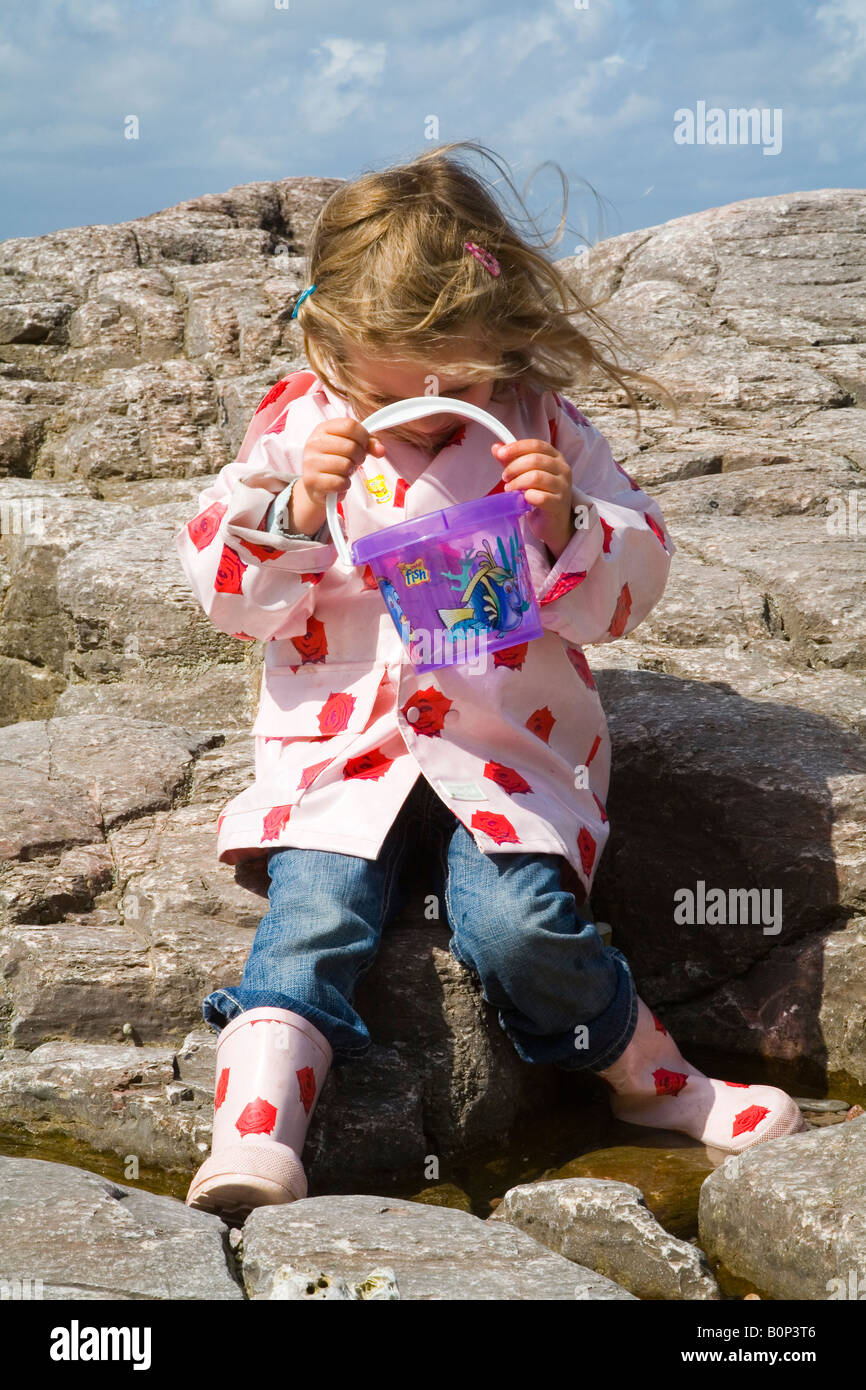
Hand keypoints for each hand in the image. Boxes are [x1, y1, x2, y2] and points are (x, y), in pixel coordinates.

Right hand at [294, 418, 385, 534]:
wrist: (316, 485)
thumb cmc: (335, 462)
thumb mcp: (350, 446)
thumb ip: (368, 444)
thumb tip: (380, 450)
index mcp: (323, 429)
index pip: (350, 425)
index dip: (363, 436)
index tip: (363, 445)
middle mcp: (314, 443)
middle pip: (350, 446)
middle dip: (359, 456)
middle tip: (354, 461)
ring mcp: (311, 461)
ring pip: (346, 465)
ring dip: (350, 471)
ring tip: (344, 471)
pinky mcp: (312, 480)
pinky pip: (340, 482)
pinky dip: (344, 485)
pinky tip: (339, 482)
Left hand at [492, 439, 574, 558]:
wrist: (553, 523)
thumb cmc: (541, 495)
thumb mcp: (525, 474)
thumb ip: (512, 460)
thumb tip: (497, 448)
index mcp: (555, 458)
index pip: (536, 445)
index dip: (516, 447)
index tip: (501, 454)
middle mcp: (562, 470)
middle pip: (535, 459)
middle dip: (514, 467)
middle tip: (505, 478)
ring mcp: (563, 487)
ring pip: (536, 477)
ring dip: (518, 483)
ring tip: (510, 490)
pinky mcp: (559, 504)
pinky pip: (540, 497)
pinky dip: (526, 498)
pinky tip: (522, 501)